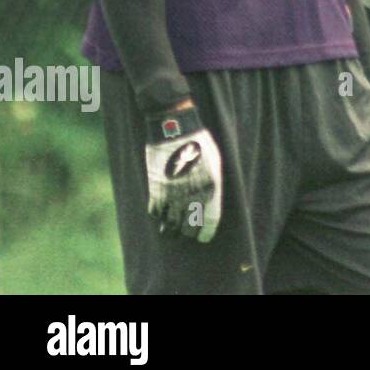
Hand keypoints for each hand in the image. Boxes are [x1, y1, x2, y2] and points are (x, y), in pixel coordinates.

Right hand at [145, 104, 223, 242]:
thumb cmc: (199, 143)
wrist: (175, 131)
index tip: (203, 238)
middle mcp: (191, 195)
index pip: (210, 221)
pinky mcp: (155, 189)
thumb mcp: (215, 163)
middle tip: (187, 234)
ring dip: (170, 230)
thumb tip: (208, 202)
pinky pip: (155, 212)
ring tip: (172, 231)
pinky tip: (161, 214)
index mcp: (211, 187)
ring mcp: (172, 194)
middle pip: (189, 227)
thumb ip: (212, 184)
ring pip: (169, 224)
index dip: (206, 233)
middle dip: (188, 233)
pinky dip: (157, 216)